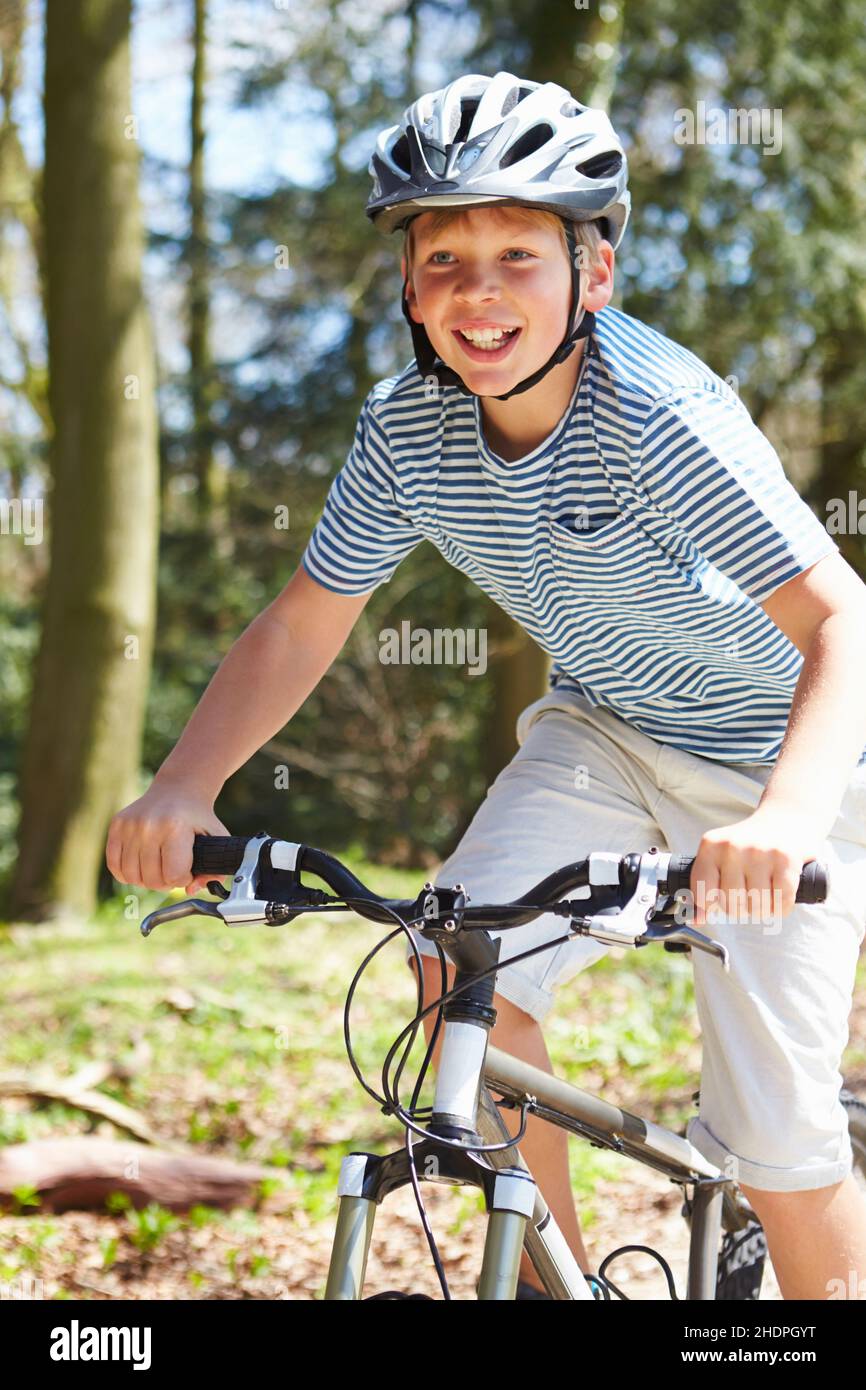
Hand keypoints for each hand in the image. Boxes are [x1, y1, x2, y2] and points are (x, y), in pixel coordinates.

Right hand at [106, 781, 229, 893]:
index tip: (188, 869)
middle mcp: (149, 825)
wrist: (177, 790)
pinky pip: (114, 865)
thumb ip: (214, 869)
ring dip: (147, 880)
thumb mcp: (216, 839)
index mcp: (175, 827)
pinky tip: (142, 867)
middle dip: (166, 882)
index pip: (174, 875)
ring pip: (132, 877)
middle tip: (173, 870)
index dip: (184, 879)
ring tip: (159, 869)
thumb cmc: (198, 818)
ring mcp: (129, 825)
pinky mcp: (116, 825)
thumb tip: (191, 889)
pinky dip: (127, 874)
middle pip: (152, 879)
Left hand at [688, 804, 823, 927]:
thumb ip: (705, 887)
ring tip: (765, 894)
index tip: (725, 900)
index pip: (703, 896)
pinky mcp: (785, 859)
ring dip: (764, 910)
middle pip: (732, 906)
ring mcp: (759, 852)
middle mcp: (732, 847)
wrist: (786, 818)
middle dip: (743, 910)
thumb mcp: (720, 857)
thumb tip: (696, 919)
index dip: (715, 907)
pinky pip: (781, 902)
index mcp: (710, 846)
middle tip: (750, 896)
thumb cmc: (750, 845)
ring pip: (757, 907)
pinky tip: (780, 893)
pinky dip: (782, 906)